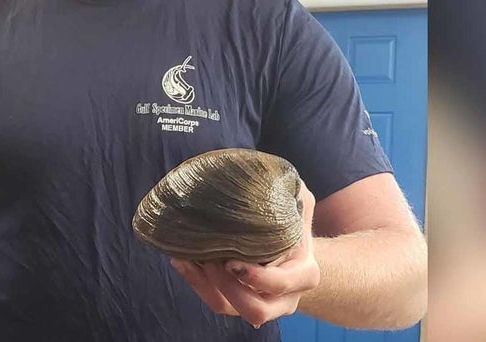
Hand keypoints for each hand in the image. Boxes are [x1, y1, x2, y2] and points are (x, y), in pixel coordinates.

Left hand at [169, 181, 319, 327]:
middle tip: (211, 259)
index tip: (233, 260)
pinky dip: (195, 282)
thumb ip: (292, 192)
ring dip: (206, 285)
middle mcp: (283, 298)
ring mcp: (260, 304)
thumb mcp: (300, 205)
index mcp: (303, 275)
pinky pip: (215, 301)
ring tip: (190, 257)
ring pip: (229, 307)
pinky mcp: (237, 304)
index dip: (256, 277)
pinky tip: (182, 260)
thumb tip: (274, 175)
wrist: (295, 252)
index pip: (280, 284)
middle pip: (255, 310)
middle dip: (227, 286)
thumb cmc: (293, 224)